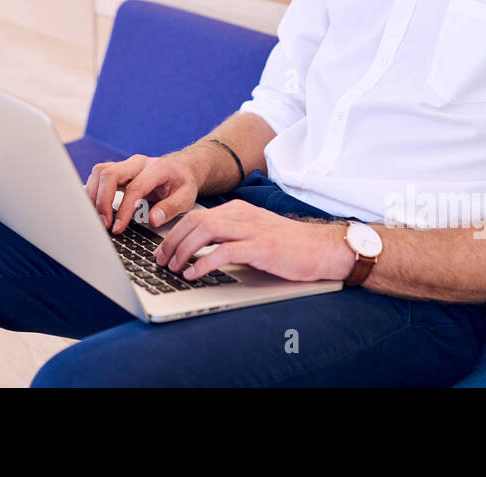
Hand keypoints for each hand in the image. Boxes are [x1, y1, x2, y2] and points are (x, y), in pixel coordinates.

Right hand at [85, 152, 201, 235]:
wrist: (180, 169)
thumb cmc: (182, 183)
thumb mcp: (186, 197)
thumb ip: (171, 208)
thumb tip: (152, 220)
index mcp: (156, 168)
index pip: (134, 188)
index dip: (124, 210)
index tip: (118, 228)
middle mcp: (137, 162)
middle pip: (110, 174)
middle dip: (102, 201)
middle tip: (104, 224)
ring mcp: (126, 164)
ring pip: (100, 172)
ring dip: (93, 195)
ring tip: (97, 218)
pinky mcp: (118, 170)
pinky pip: (99, 176)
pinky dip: (93, 191)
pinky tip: (95, 208)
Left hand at [153, 199, 348, 282]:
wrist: (323, 248)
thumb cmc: (289, 245)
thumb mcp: (254, 233)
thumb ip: (230, 235)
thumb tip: (200, 249)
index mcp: (238, 210)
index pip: (196, 215)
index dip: (174, 232)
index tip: (163, 250)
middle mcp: (242, 215)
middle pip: (195, 221)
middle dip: (173, 241)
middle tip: (162, 261)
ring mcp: (251, 229)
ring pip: (205, 231)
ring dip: (183, 250)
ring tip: (174, 268)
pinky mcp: (261, 247)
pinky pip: (224, 251)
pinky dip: (204, 263)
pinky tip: (194, 274)